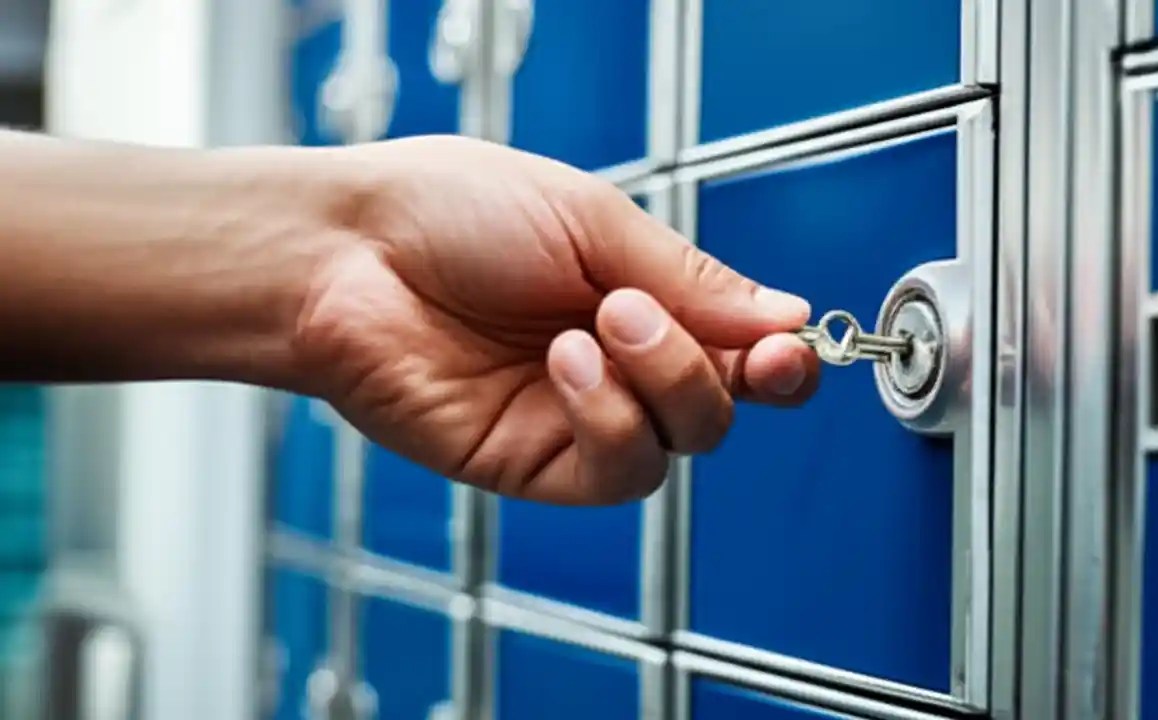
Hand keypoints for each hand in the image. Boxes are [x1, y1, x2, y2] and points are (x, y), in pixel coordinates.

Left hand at [289, 136, 820, 504]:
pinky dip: (609, 414)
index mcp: (638, 299)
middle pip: (720, 406)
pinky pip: (618, 469)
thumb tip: (785, 316)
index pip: (738, 350)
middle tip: (650, 310)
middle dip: (717, 367)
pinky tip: (564, 363)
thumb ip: (690, 279)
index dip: (777, 357)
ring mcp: (576, 419)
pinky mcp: (533, 464)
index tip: (789, 344)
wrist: (348, 251)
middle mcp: (616, 365)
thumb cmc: (450, 214)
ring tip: (597, 322)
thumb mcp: (592, 221)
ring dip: (659, 380)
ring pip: (680, 444)